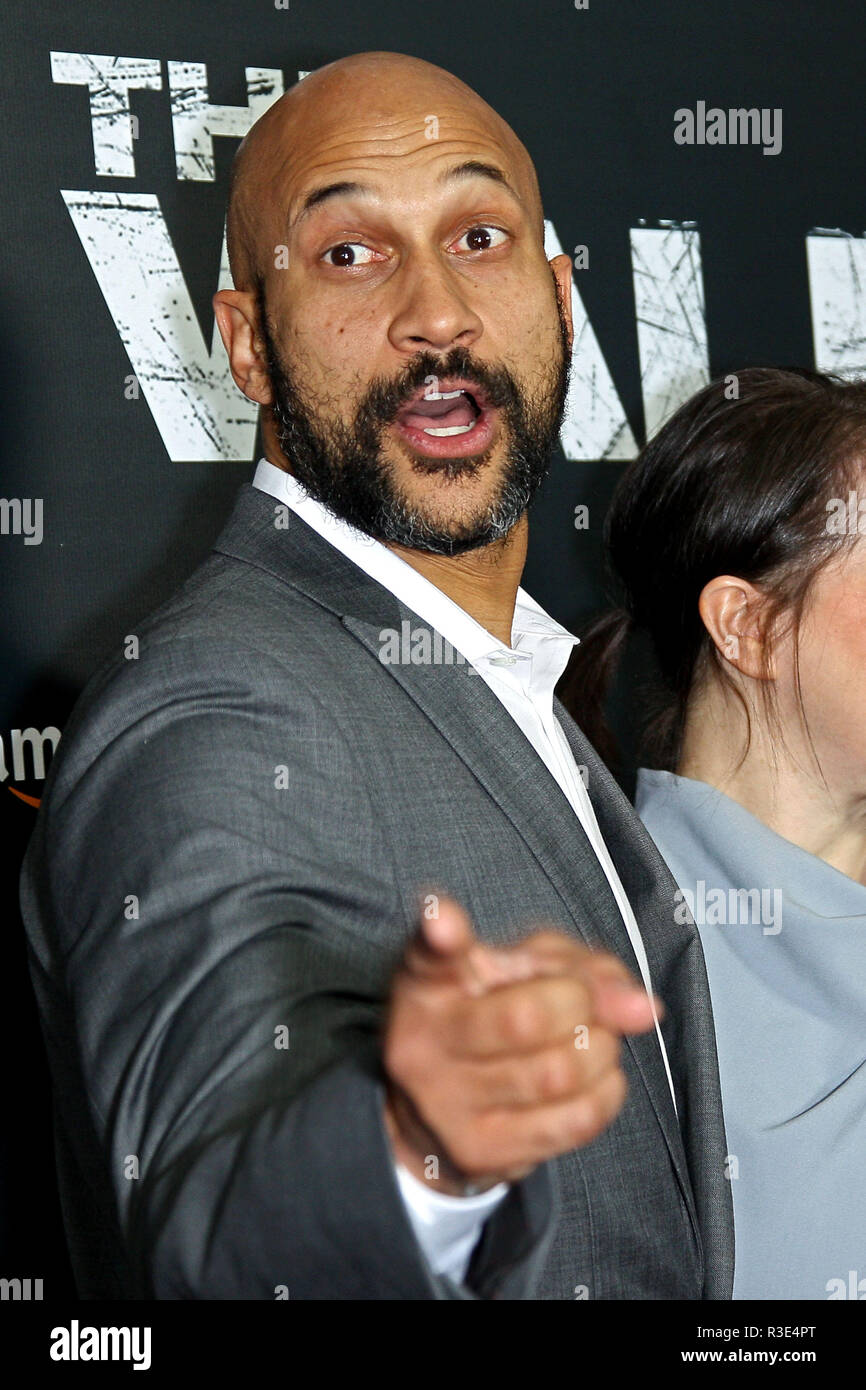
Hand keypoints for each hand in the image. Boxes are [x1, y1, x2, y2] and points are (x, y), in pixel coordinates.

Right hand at [382, 895, 659, 1193]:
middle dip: (583, 1005)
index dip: (439, 933)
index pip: (430, 952)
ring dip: (601, 1051)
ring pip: (558, 1074)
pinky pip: (573, 1122)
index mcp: (428, 979)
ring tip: (593, 1041)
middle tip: (584, 1004)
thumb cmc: (494, 1016)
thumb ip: (586, 971)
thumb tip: (643, 1008)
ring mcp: (446, 1101)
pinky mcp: (479, 1150)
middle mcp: (423, 1038)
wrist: (441, 1113)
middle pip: (527, 1018)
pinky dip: (606, 1094)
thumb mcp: (530, 970)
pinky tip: (596, 1079)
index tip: (444, 921)